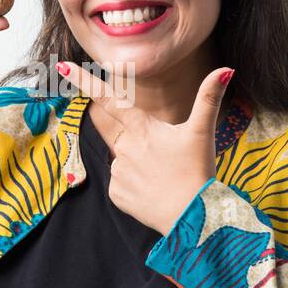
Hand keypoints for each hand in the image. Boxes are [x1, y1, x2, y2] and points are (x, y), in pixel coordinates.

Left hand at [56, 61, 234, 236]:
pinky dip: (136, 185)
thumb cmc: (198, 172)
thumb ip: (209, 98)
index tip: (61, 69)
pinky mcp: (116, 194)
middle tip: (163, 160)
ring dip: (139, 164)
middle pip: (119, 133)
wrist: (192, 218)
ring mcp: (118, 172)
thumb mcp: (203, 132)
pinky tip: (153, 191)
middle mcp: (125, 148)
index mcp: (142, 128)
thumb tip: (226, 69)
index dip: (84, 82)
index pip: (109, 99)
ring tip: (164, 177)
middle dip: (136, 140)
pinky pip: (121, 183)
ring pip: (123, 159)